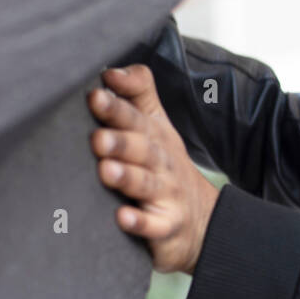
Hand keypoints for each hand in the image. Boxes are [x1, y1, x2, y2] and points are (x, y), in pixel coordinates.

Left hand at [87, 65, 220, 273]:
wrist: (203, 220)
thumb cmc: (166, 168)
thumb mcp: (157, 127)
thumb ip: (137, 93)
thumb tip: (111, 70)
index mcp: (156, 137)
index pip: (139, 117)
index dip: (119, 106)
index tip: (95, 96)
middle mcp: (162, 164)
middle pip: (143, 149)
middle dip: (121, 141)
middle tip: (97, 137)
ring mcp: (167, 196)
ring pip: (147, 184)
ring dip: (128, 177)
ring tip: (107, 171)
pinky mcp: (167, 228)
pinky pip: (154, 226)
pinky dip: (140, 222)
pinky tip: (122, 218)